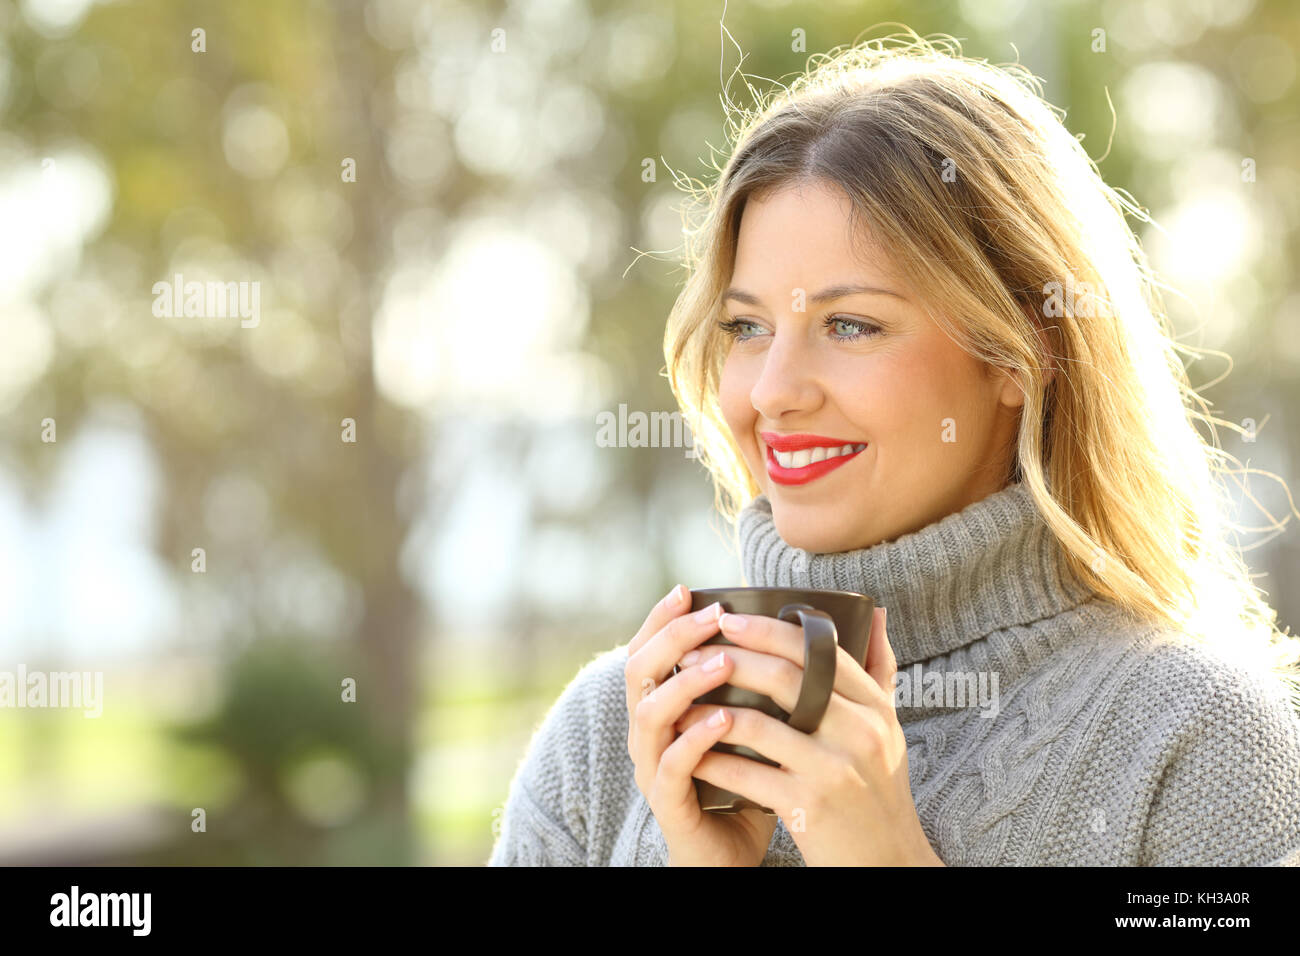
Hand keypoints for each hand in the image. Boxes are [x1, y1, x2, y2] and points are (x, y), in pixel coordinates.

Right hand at [624, 585, 777, 865]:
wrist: (735, 856)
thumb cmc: (750, 784)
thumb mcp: (760, 725)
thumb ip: (771, 682)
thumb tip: (818, 629)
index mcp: (667, 707)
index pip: (649, 649)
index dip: (662, 619)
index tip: (687, 590)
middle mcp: (650, 732)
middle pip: (638, 671)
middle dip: (672, 638)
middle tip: (710, 618)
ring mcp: (654, 767)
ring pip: (649, 714)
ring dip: (685, 684)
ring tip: (721, 663)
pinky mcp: (668, 803)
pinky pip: (670, 767)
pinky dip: (695, 740)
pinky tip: (723, 721)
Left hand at [673, 606, 943, 865]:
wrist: (890, 862)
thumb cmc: (880, 790)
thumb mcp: (889, 728)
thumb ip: (878, 670)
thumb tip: (877, 613)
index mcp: (874, 708)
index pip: (818, 651)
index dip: (768, 630)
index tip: (728, 619)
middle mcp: (859, 732)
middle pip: (785, 677)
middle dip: (730, 659)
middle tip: (691, 650)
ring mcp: (833, 769)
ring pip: (758, 723)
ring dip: (708, 708)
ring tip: (679, 698)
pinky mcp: (808, 806)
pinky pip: (747, 773)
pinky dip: (712, 759)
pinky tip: (687, 750)